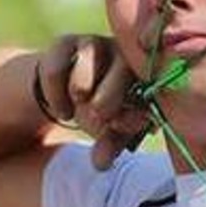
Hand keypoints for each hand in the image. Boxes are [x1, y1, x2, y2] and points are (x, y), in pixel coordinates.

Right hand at [33, 33, 151, 170]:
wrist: (67, 93)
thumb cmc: (100, 114)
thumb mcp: (110, 132)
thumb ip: (109, 146)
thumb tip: (101, 163)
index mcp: (147, 73)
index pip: (150, 85)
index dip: (135, 112)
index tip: (120, 129)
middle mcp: (126, 52)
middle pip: (123, 68)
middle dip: (108, 100)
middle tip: (99, 117)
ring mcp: (96, 44)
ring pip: (88, 70)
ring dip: (80, 95)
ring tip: (76, 113)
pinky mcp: (66, 43)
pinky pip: (56, 71)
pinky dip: (56, 97)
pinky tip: (62, 110)